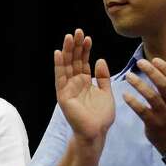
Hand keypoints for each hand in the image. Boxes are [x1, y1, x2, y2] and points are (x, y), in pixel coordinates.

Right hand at [54, 29, 114, 143]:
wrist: (96, 133)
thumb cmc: (101, 116)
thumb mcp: (107, 93)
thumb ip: (103, 77)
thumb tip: (100, 60)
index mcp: (85, 82)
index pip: (83, 62)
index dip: (85, 50)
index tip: (88, 37)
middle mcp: (74, 83)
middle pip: (74, 60)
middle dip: (76, 46)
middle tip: (78, 31)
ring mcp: (68, 88)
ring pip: (66, 65)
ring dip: (67, 51)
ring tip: (69, 37)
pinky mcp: (63, 95)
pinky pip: (60, 77)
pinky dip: (59, 65)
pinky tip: (58, 53)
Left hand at [125, 57, 165, 151]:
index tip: (154, 59)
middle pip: (164, 86)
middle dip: (152, 73)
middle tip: (140, 62)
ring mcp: (164, 115)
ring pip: (153, 98)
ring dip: (140, 85)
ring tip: (128, 76)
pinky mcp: (153, 124)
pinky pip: (142, 112)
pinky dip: (133, 102)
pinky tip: (125, 95)